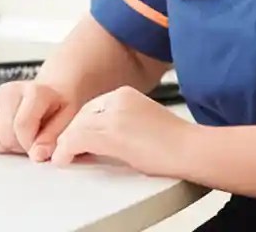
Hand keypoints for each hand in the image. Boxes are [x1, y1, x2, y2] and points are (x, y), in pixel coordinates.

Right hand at [0, 80, 78, 161]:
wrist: (49, 92)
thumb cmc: (58, 106)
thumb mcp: (67, 119)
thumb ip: (52, 138)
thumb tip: (37, 156)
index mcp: (33, 92)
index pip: (21, 125)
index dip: (29, 144)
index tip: (38, 148)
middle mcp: (9, 91)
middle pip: (4, 133)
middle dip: (19, 146)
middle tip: (31, 142)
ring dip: (6, 146)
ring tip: (20, 139)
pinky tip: (7, 137)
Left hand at [50, 86, 194, 177]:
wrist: (191, 150)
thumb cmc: (176, 144)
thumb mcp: (143, 124)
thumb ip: (122, 126)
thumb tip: (102, 142)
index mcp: (126, 94)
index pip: (91, 108)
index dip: (81, 127)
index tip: (77, 142)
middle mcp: (118, 98)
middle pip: (82, 116)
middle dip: (72, 136)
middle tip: (68, 153)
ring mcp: (114, 114)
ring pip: (76, 127)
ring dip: (67, 145)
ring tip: (65, 158)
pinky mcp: (111, 132)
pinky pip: (76, 139)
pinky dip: (66, 151)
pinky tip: (64, 160)